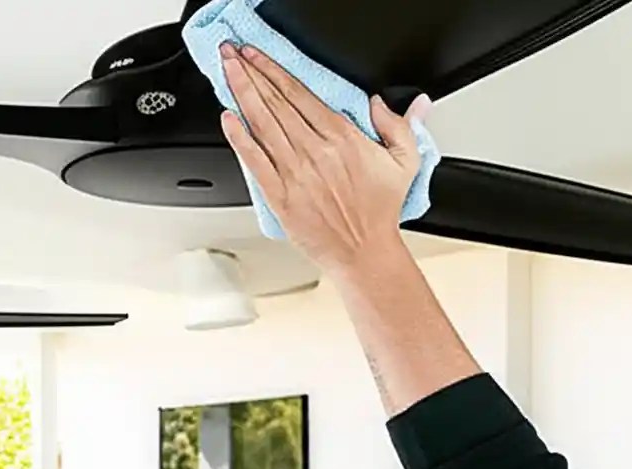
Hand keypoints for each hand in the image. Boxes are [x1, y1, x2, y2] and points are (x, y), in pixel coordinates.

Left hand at [218, 42, 431, 274]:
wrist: (364, 252)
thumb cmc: (380, 211)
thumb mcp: (405, 162)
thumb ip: (397, 125)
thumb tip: (382, 102)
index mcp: (342, 138)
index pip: (300, 94)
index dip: (274, 70)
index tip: (258, 55)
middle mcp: (315, 152)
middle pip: (276, 102)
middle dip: (251, 73)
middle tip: (232, 53)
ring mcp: (295, 174)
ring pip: (262, 124)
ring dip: (242, 94)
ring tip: (227, 72)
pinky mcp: (280, 196)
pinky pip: (254, 161)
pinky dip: (239, 138)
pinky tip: (227, 119)